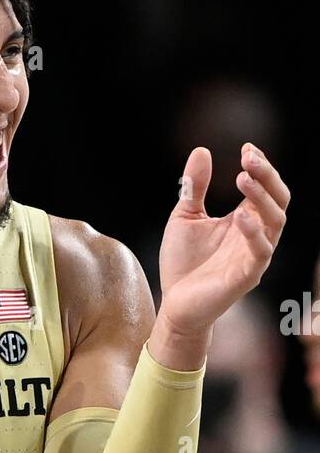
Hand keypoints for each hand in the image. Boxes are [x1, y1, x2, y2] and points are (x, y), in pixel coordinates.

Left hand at [157, 143, 289, 337]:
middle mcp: (255, 236)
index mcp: (245, 220)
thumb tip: (201, 150)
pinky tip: (241, 216)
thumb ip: (195, 187)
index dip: (260, 167)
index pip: (265, 188)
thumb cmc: (183, 263)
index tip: (246, 148)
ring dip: (262, 198)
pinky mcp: (246, 277)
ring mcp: (253, 256)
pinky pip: (261, 252)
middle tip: (248, 157)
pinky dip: (255, 232)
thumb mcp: (184, 217)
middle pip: (279, 200)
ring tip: (242, 178)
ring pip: (276, 222)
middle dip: (267, 176)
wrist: (174, 304)